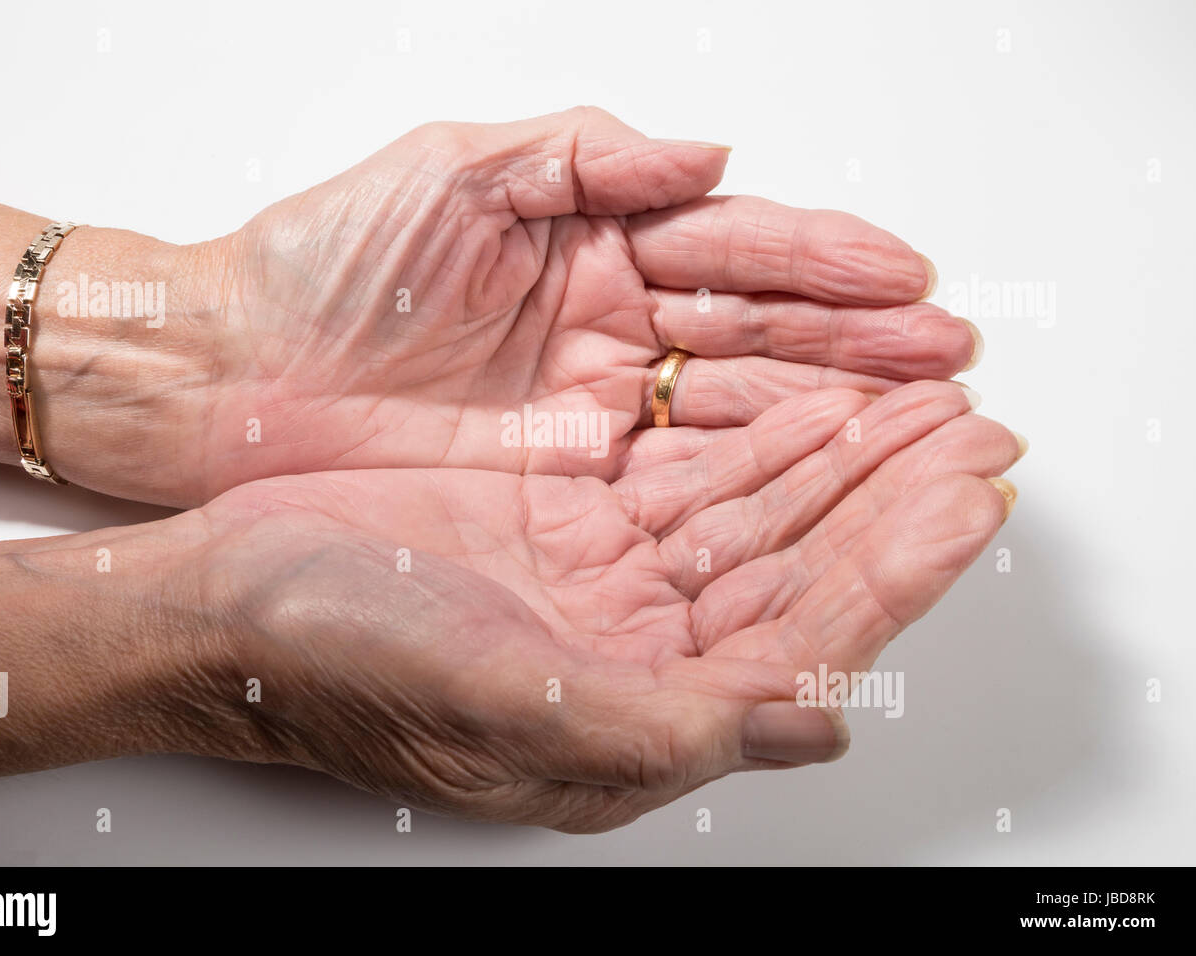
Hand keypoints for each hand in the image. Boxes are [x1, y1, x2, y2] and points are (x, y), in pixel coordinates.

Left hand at [184, 107, 979, 500]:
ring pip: (737, 411)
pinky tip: (827, 482)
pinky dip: (757, 483)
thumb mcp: (451, 175)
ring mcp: (595, 415)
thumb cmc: (320, 268)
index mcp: (592, 245)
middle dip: (859, 346)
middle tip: (950, 357)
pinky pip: (681, 483)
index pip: (734, 248)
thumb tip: (707, 156)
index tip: (907, 278)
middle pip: (758, 336)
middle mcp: (609, 332)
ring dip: (833, 416)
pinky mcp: (568, 491)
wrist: (227, 380)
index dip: (823, 264)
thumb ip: (582, 157)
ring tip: (925, 420)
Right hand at [186, 380, 1019, 830]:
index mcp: (635, 718)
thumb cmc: (333, 660)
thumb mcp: (502, 704)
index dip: (895, 568)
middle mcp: (633, 650)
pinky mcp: (566, 520)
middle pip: (797, 568)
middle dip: (888, 499)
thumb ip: (663, 726)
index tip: (970, 498)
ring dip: (836, 459)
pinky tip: (806, 405)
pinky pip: (688, 473)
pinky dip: (754, 436)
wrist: (223, 599)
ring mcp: (602, 580)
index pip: (804, 640)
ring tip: (914, 403)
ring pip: (754, 514)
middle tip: (972, 431)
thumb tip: (812, 733)